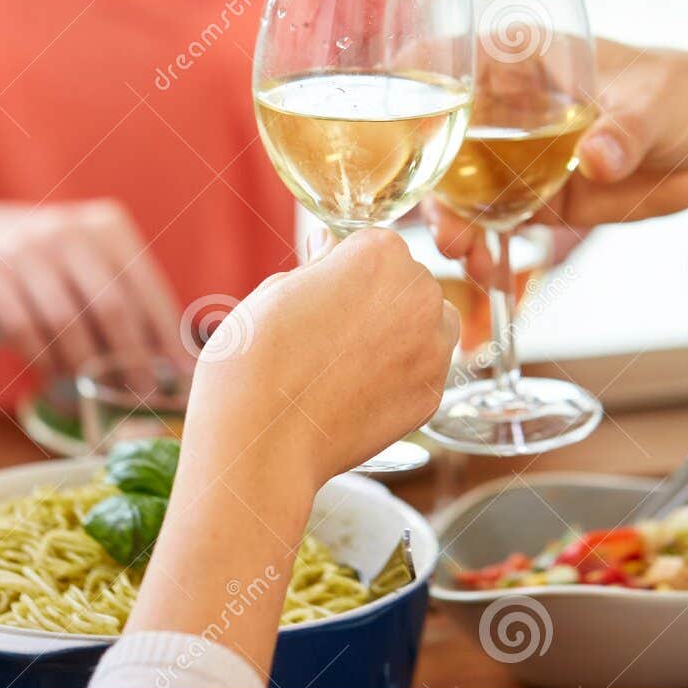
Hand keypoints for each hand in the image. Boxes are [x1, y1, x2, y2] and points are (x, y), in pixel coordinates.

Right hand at [0, 199, 194, 392]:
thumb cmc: (45, 262)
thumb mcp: (87, 259)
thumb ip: (126, 296)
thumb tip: (173, 362)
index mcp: (106, 227)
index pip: (146, 287)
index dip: (167, 335)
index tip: (183, 375)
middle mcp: (68, 231)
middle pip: (111, 308)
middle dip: (131, 360)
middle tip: (141, 396)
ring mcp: (24, 249)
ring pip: (66, 323)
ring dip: (84, 369)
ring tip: (95, 396)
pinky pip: (23, 329)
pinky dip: (44, 365)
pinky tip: (56, 387)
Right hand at [183, 228, 458, 490]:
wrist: (262, 441)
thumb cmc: (254, 360)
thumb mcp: (275, 290)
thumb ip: (318, 268)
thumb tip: (330, 252)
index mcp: (380, 253)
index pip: (375, 246)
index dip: (344, 269)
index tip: (321, 294)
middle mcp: (419, 293)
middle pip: (408, 283)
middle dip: (379, 299)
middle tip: (331, 332)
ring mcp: (432, 347)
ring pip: (428, 324)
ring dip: (401, 333)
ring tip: (348, 361)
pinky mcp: (432, 395)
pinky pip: (423, 370)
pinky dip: (400, 376)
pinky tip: (357, 391)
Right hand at [426, 41, 687, 280]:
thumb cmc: (684, 94)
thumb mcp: (657, 103)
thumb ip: (625, 129)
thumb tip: (596, 157)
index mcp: (521, 57)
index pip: (448, 55)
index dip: (410, 79)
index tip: (391, 113)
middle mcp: (504, 106)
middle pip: (439, 134)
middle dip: (427, 176)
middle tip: (438, 217)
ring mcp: (511, 156)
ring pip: (456, 187)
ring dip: (450, 221)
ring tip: (462, 252)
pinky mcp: (530, 199)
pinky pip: (492, 224)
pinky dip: (483, 248)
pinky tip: (484, 271)